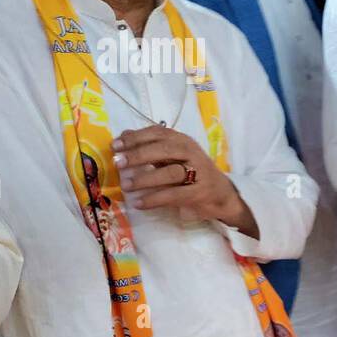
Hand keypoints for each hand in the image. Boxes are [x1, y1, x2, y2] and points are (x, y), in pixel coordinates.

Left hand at [114, 126, 256, 236]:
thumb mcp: (173, 155)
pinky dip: (155, 199)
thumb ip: (151, 145)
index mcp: (182, 140)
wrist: (221, 192)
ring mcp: (198, 172)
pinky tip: (139, 203)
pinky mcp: (199, 192)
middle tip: (118, 163)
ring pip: (170, 172)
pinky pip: (175, 195)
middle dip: (139, 155)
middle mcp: (191, 153)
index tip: (115, 146)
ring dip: (145, 179)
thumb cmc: (192, 171)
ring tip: (126, 186)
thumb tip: (123, 135)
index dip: (135, 138)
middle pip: (164, 149)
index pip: (158, 133)